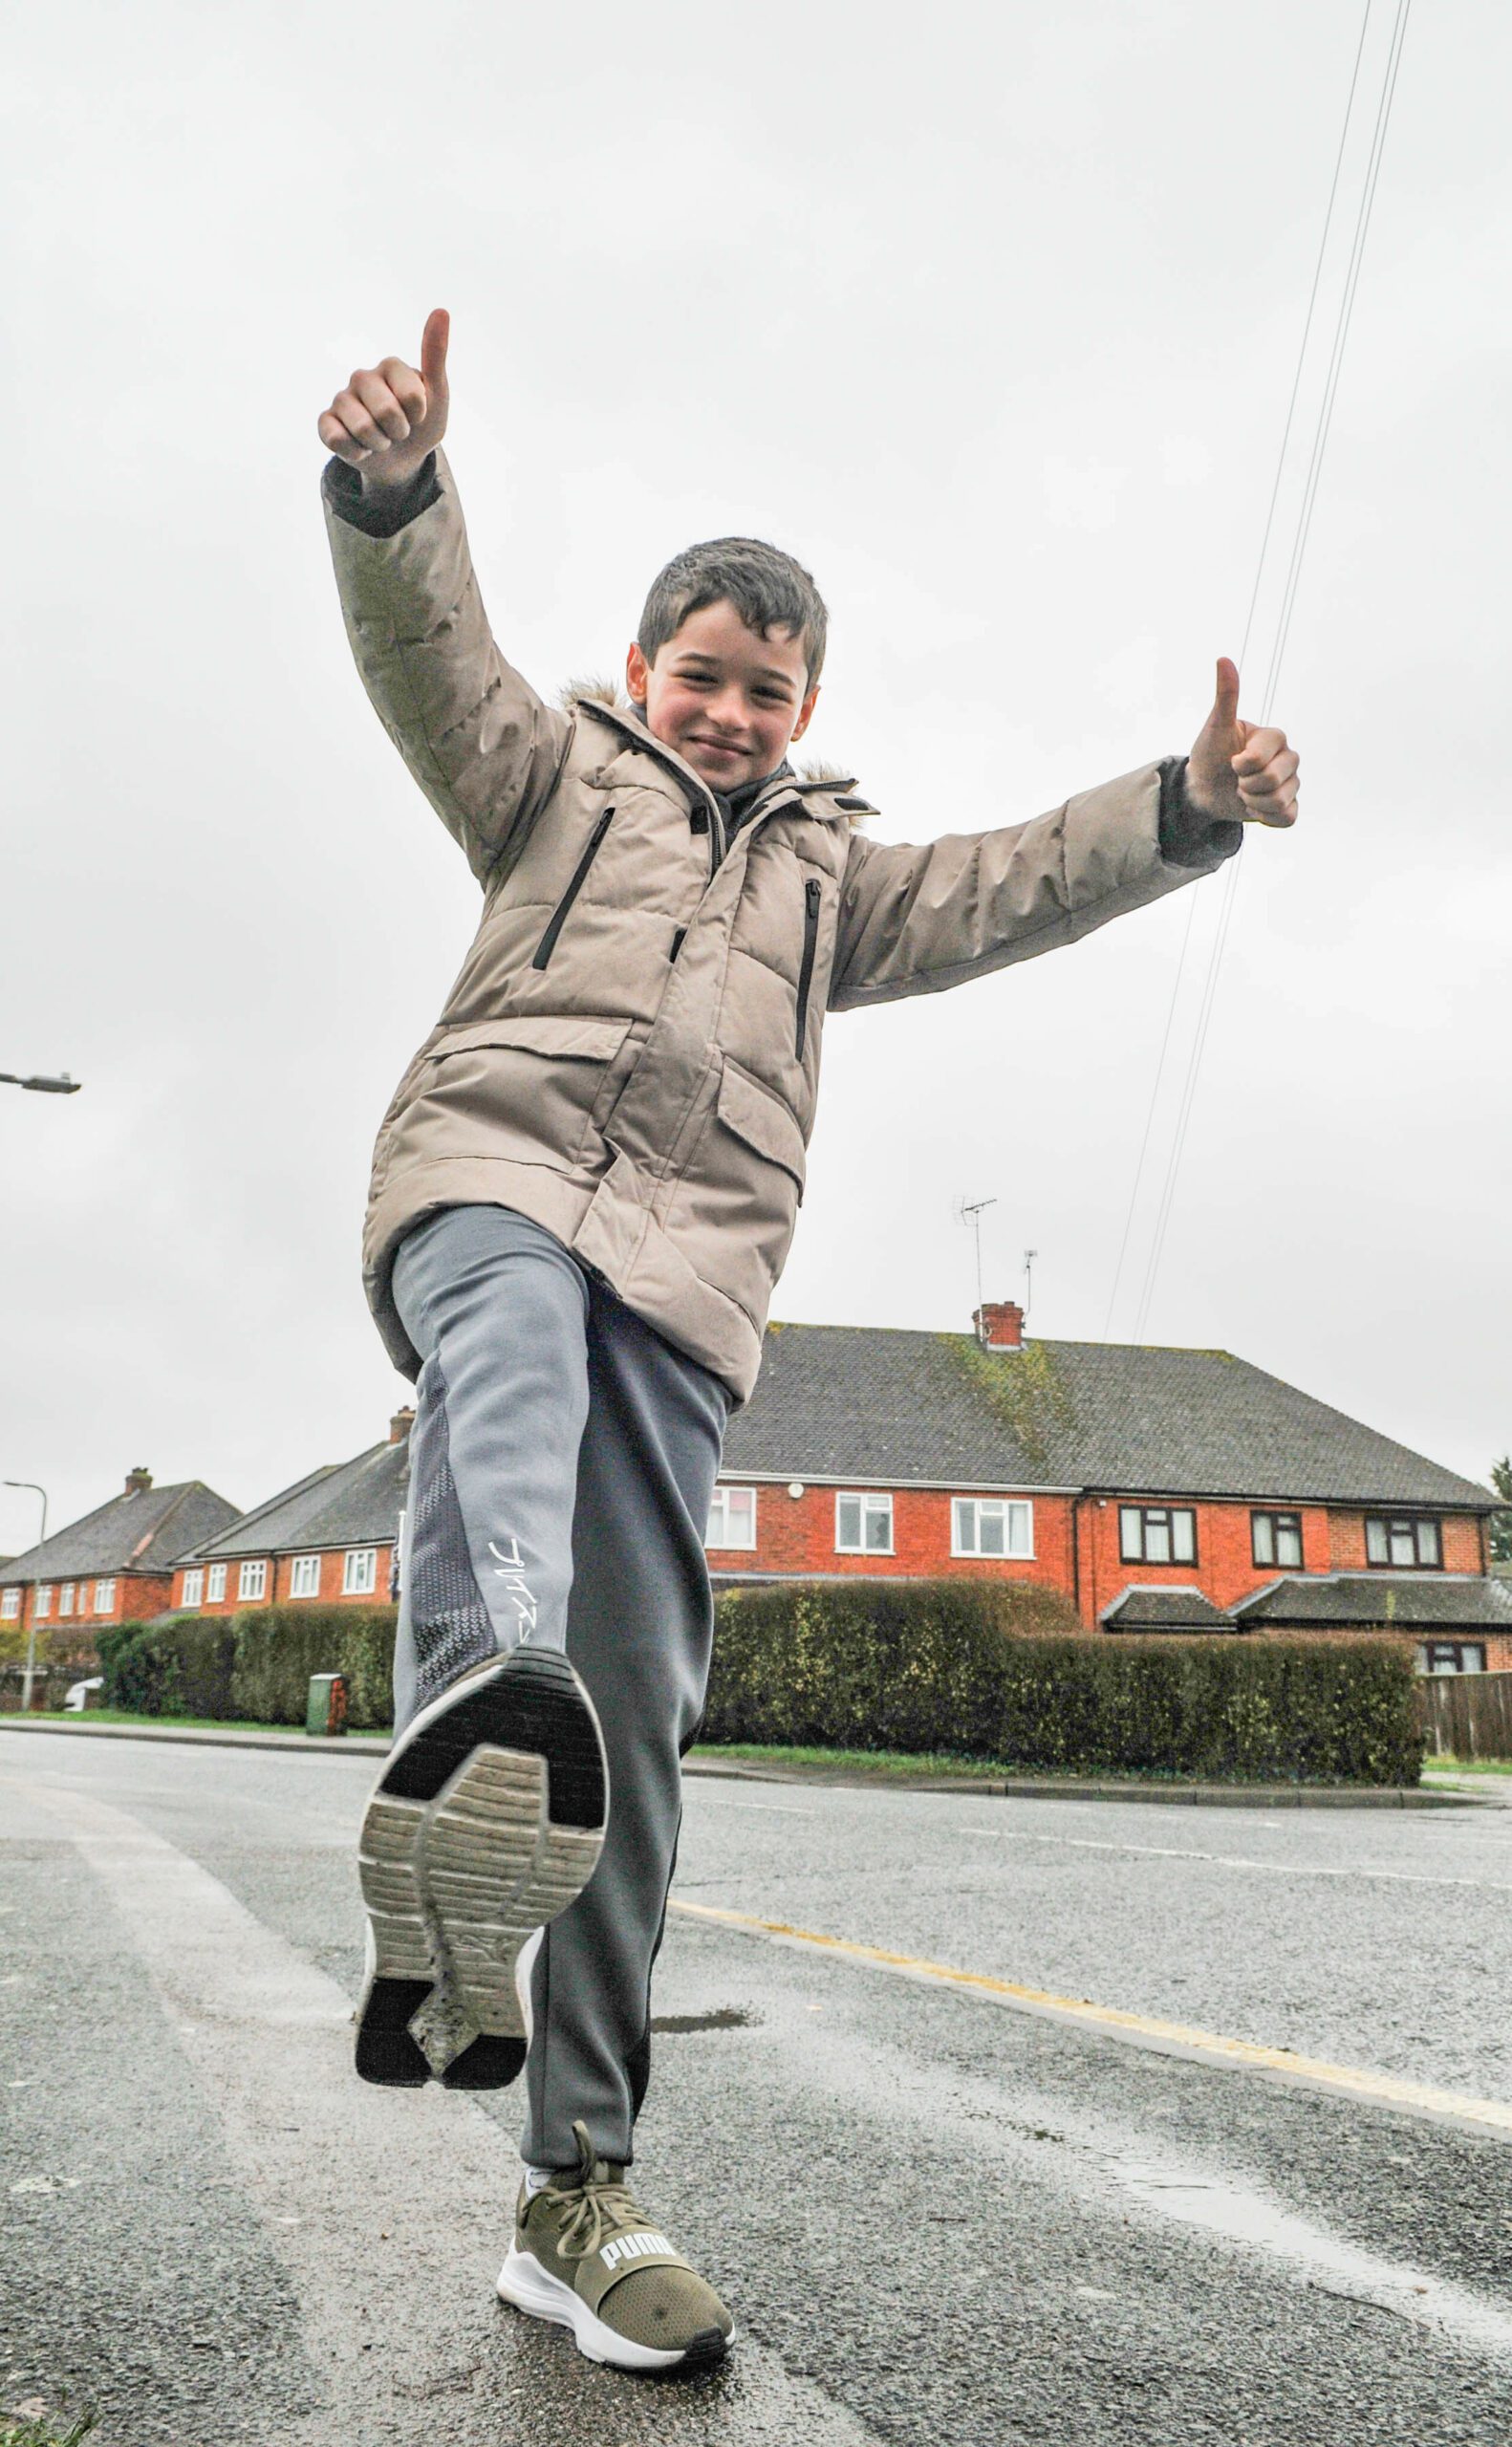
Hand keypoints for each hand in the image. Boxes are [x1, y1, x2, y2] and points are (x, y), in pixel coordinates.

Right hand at [317, 308, 449, 490]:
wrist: (404, 460)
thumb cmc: (422, 424)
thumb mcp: (437, 392)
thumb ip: (436, 354)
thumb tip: (441, 310)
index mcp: (390, 365)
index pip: (412, 396)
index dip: (419, 415)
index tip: (419, 415)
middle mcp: (362, 376)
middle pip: (386, 412)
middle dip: (399, 432)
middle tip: (399, 430)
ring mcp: (342, 398)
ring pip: (363, 428)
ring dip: (380, 444)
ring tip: (382, 438)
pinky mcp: (326, 422)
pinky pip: (338, 439)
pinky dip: (357, 452)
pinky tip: (362, 447)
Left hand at [1185, 658, 1298, 828]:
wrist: (1204, 788)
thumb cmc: (1210, 754)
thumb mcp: (1216, 727)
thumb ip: (1226, 695)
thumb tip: (1223, 659)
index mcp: (1275, 737)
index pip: (1263, 757)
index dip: (1242, 764)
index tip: (1232, 761)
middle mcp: (1289, 758)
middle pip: (1275, 780)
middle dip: (1247, 784)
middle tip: (1237, 778)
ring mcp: (1291, 783)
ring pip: (1279, 801)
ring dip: (1252, 802)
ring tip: (1243, 792)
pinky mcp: (1288, 807)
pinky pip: (1287, 818)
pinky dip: (1265, 818)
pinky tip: (1254, 808)